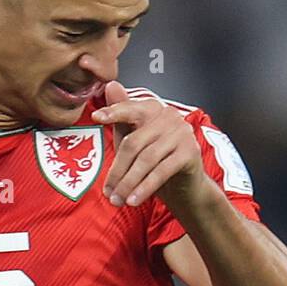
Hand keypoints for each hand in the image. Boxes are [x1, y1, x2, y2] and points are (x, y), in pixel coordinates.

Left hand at [92, 81, 206, 210]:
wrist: (185, 186)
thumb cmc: (154, 161)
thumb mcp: (132, 141)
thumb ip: (120, 118)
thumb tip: (110, 85)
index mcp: (153, 109)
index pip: (130, 110)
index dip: (114, 113)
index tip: (96, 118)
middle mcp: (170, 116)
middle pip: (134, 143)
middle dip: (117, 171)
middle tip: (107, 192)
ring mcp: (182, 132)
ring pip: (146, 159)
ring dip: (129, 183)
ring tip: (117, 200)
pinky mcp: (190, 151)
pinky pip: (161, 171)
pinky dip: (145, 187)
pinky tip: (133, 200)